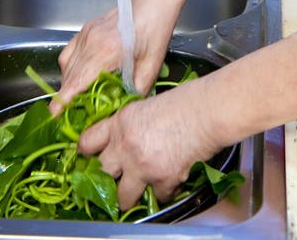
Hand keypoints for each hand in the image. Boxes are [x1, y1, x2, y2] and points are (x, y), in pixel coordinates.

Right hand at [49, 0, 176, 115]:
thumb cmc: (157, 26)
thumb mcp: (152, 64)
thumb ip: (137, 91)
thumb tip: (124, 111)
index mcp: (107, 51)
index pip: (75, 82)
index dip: (63, 102)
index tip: (58, 117)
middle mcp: (91, 41)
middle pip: (68, 77)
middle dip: (68, 97)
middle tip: (78, 113)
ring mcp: (86, 33)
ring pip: (66, 65)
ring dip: (71, 82)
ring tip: (83, 95)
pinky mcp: (87, 29)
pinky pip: (70, 53)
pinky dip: (72, 67)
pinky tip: (84, 74)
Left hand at [78, 78, 221, 211]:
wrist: (209, 111)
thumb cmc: (187, 100)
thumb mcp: (149, 105)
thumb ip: (132, 125)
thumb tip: (128, 140)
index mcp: (120, 122)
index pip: (87, 142)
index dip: (87, 152)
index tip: (91, 158)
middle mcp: (125, 146)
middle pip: (101, 173)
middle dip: (107, 178)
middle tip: (116, 178)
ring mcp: (141, 166)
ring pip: (122, 197)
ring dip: (132, 194)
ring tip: (141, 188)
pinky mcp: (161, 181)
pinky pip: (157, 197)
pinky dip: (164, 192)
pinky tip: (172, 180)